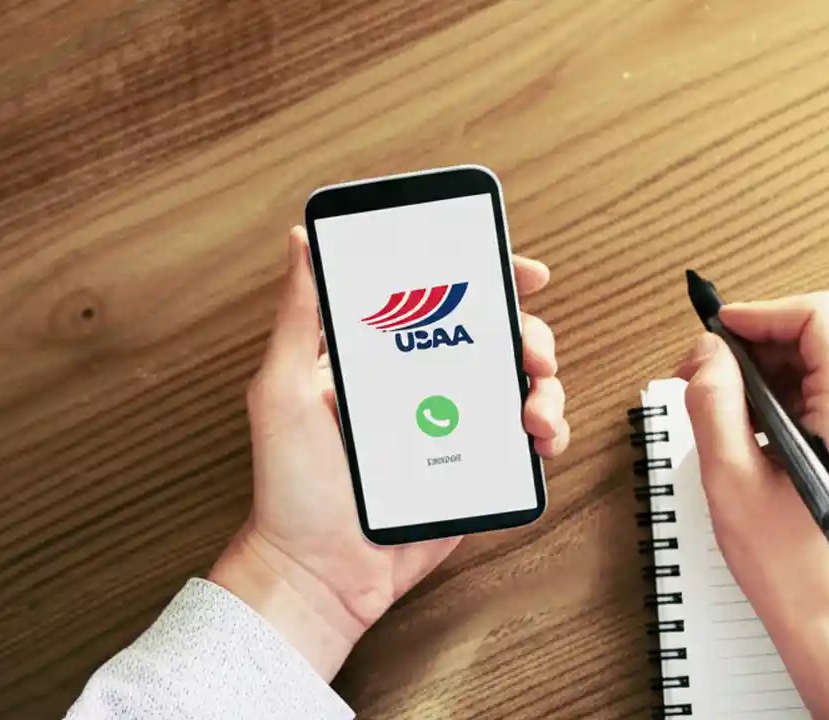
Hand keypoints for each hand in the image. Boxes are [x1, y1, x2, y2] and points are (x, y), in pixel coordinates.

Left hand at [210, 227, 568, 679]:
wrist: (317, 575)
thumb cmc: (290, 487)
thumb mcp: (281, 391)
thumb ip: (297, 319)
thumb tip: (302, 242)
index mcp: (381, 358)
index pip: (440, 298)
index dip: (486, 276)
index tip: (520, 271)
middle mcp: (422, 386)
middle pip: (495, 338)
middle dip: (529, 335)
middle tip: (531, 351)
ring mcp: (453, 429)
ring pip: (520, 388)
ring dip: (545, 387)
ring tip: (534, 410)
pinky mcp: (474, 472)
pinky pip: (525, 446)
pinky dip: (547, 435)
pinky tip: (541, 440)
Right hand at [676, 292, 828, 719]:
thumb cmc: (793, 567)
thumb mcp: (731, 477)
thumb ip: (714, 401)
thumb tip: (707, 353)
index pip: (818, 317)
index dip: (761, 313)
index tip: (717, 332)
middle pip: (816, 339)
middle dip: (754, 348)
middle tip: (701, 376)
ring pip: (817, 367)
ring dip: (764, 378)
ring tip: (722, 416)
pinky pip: (825, 397)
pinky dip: (783, 402)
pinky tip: (749, 437)